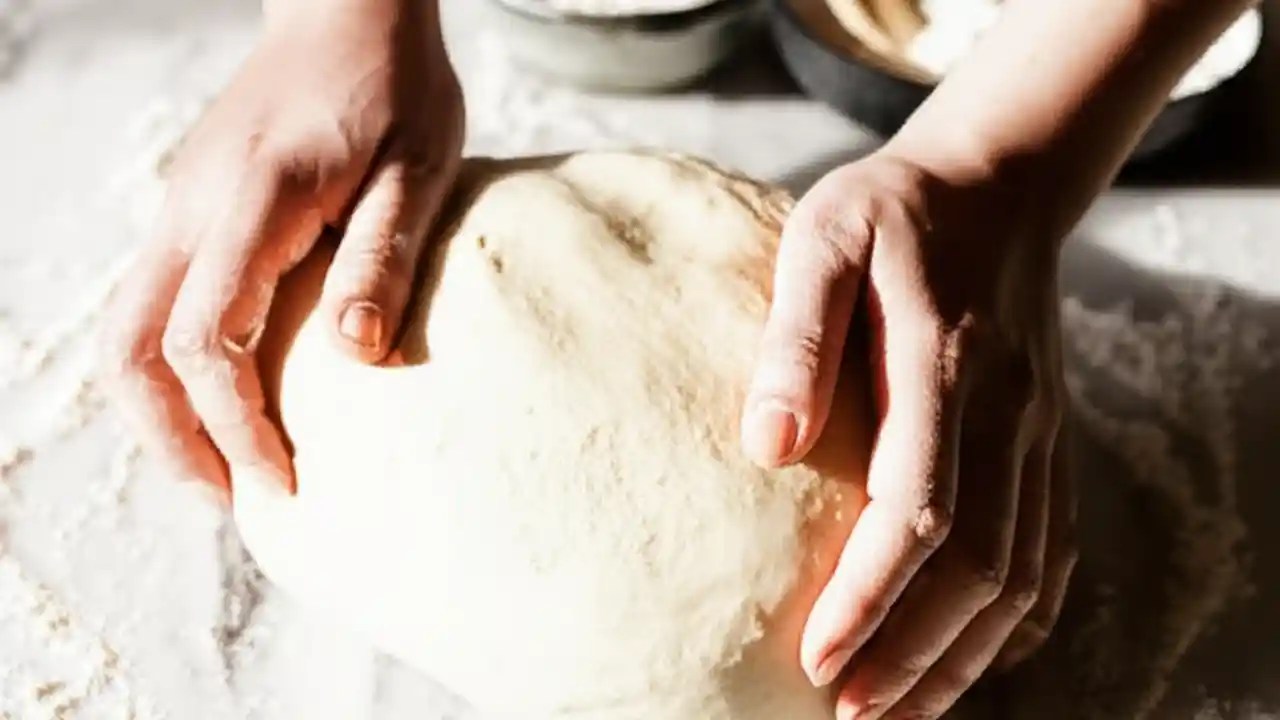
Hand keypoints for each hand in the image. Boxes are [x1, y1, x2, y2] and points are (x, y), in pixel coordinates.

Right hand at [101, 0, 463, 494]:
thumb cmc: (393, 85)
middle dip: (172, 438)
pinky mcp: (192, 208)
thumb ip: (383, 258)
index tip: (284, 479)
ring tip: (222, 464)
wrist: (349, 9)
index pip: (209, 341)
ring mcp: (180, 206)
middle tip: (231, 498)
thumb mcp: (418, 169)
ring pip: (132, 327)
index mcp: (251, 201)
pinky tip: (228, 394)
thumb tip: (358, 356)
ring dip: (164, 407)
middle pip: (134, 348)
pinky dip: (176, 364)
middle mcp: (192, 208)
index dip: (236, 426)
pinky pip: (158, 300)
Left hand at [741, 148, 1077, 717]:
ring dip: (962, 658)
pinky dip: (1016, 621)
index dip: (870, 597)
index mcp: (946, 363)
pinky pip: (1050, 551)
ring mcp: (1040, 432)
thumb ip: (797, 335)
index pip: (920, 512)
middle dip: (912, 655)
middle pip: (978, 568)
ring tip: (896, 709)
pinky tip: (974, 661)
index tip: (816, 658)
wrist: (998, 185)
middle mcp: (1008, 412)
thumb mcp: (822, 237)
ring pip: (1020, 576)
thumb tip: (765, 447)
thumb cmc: (890, 213)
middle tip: (846, 710)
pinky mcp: (1049, 441)